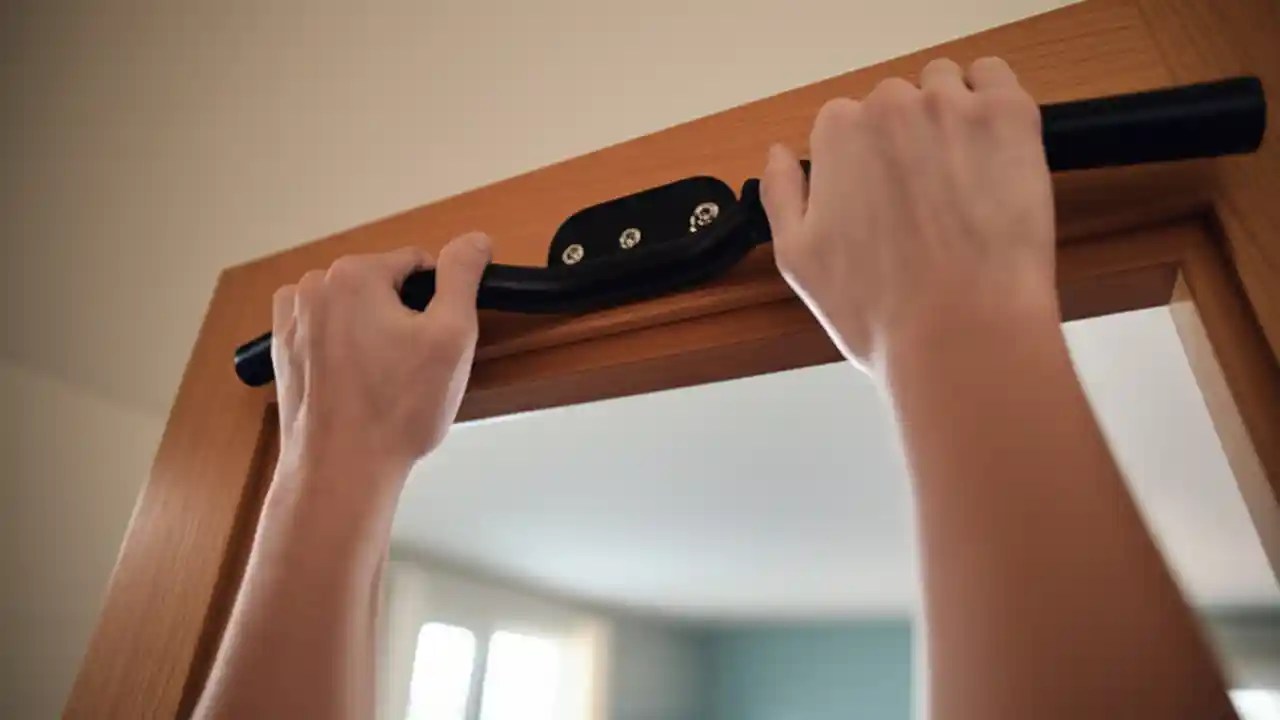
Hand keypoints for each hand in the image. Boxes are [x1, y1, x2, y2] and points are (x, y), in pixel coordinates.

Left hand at [270, 233, 491, 509]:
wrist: (340, 470)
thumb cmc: (398, 410)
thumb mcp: (452, 336)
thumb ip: (462, 276)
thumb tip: (474, 239)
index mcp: (355, 274)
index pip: (419, 265)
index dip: (439, 304)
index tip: (437, 345)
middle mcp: (314, 286)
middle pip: (382, 285)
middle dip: (403, 317)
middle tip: (412, 369)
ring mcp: (291, 318)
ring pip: (353, 308)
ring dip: (372, 331)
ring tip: (383, 380)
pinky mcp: (282, 349)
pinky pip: (324, 329)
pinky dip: (342, 345)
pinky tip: (354, 382)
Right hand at [761, 57, 1056, 372]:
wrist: (963, 332)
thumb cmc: (879, 310)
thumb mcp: (798, 260)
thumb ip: (781, 194)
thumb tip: (778, 155)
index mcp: (836, 136)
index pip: (843, 124)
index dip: (862, 165)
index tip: (881, 202)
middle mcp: (890, 107)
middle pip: (894, 103)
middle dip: (904, 139)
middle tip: (923, 201)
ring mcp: (953, 107)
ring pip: (945, 85)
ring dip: (948, 116)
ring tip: (961, 179)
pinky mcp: (1010, 115)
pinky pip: (996, 77)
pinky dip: (992, 100)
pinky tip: (993, 149)